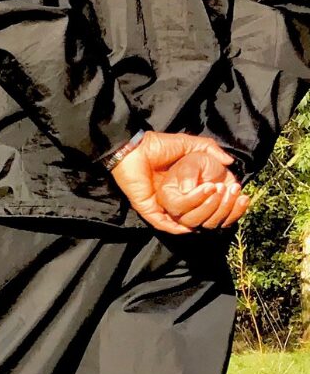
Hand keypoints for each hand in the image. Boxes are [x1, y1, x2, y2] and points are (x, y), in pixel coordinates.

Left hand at [112, 133, 244, 233]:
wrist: (135, 147)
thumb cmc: (159, 145)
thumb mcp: (189, 145)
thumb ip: (209, 149)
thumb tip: (228, 163)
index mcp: (187, 187)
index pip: (210, 203)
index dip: (226, 204)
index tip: (239, 196)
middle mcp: (176, 198)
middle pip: (201, 215)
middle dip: (218, 208)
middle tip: (226, 192)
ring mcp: (162, 204)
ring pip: (186, 221)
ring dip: (203, 213)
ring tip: (214, 195)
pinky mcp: (148, 208)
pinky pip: (163, 224)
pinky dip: (176, 228)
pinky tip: (190, 225)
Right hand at [158, 149, 247, 229]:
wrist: (215, 166)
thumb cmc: (199, 162)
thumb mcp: (192, 162)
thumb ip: (187, 173)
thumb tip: (186, 190)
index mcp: (168, 196)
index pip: (178, 206)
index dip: (196, 199)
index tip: (211, 185)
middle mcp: (180, 211)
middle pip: (192, 220)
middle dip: (211, 205)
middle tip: (221, 186)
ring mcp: (198, 217)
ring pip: (210, 224)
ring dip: (226, 207)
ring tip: (233, 188)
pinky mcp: (215, 219)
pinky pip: (226, 223)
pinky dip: (237, 212)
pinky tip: (242, 197)